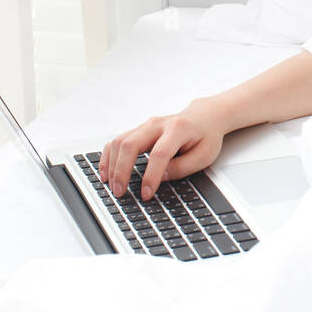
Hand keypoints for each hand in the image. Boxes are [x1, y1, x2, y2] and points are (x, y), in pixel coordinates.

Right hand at [99, 97, 229, 202]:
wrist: (204, 117)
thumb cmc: (205, 136)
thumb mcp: (204, 155)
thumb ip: (182, 167)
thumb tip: (160, 177)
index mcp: (178, 129)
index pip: (159, 154)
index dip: (151, 176)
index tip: (146, 194)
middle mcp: (158, 124)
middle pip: (131, 144)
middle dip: (121, 170)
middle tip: (120, 191)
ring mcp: (146, 125)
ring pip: (120, 141)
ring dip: (112, 164)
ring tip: (112, 185)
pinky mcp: (139, 130)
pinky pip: (117, 141)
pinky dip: (108, 156)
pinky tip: (106, 171)